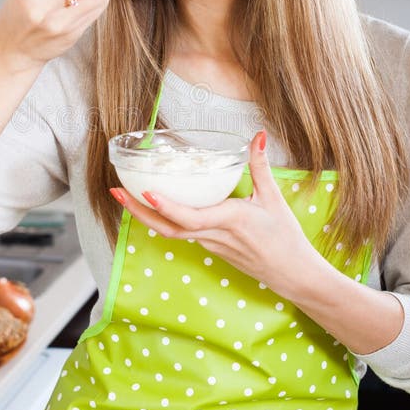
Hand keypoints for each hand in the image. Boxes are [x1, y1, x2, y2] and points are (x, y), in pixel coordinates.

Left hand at [110, 130, 318, 299]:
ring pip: (170, 233)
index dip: (167, 207)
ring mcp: (210, 245)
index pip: (191, 217)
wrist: (294, 274)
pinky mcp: (210, 249)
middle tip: (116, 192)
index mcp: (230, 220)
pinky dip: (162, 220)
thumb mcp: (274, 198)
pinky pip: (180, 234)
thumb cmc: (286, 238)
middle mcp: (214, 236)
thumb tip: (256, 135)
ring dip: (145, 216)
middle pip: (168, 228)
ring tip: (124, 196)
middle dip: (138, 212)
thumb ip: (260, 166)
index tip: (146, 192)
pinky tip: (150, 205)